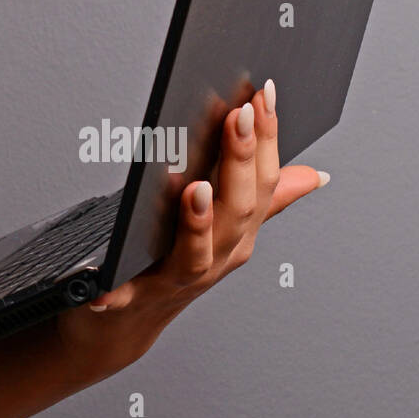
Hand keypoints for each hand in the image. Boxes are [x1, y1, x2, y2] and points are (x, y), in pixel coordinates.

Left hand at [51, 79, 327, 380]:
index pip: (263, 182)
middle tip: (237, 115)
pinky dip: (116, 290)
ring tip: (194, 187)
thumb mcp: (225, 227)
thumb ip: (264, 199)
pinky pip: (125, 295)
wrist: (123, 325)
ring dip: (197, 221)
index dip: (266, 138)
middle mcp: (217, 257)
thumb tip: (315, 174)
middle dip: (240, 161)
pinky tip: (103, 281)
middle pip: (237, 210)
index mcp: (238, 233)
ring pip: (197, 253)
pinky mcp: (130, 299)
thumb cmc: (171, 264)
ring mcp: (176, 280)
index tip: (262, 93)